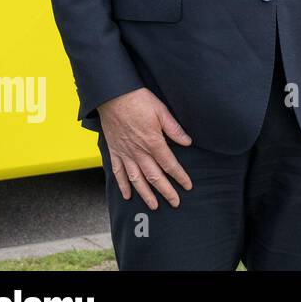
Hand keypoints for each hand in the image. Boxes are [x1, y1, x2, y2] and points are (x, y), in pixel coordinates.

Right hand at [98, 88, 193, 210]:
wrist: (112, 96)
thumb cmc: (138, 100)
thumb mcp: (162, 111)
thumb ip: (174, 129)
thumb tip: (188, 142)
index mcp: (153, 142)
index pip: (170, 164)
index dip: (180, 176)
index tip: (188, 186)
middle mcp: (138, 151)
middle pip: (154, 177)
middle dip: (166, 191)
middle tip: (175, 203)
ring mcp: (125, 153)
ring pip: (136, 179)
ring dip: (145, 194)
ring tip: (153, 206)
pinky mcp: (114, 151)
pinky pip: (118, 172)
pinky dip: (123, 185)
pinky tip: (127, 195)